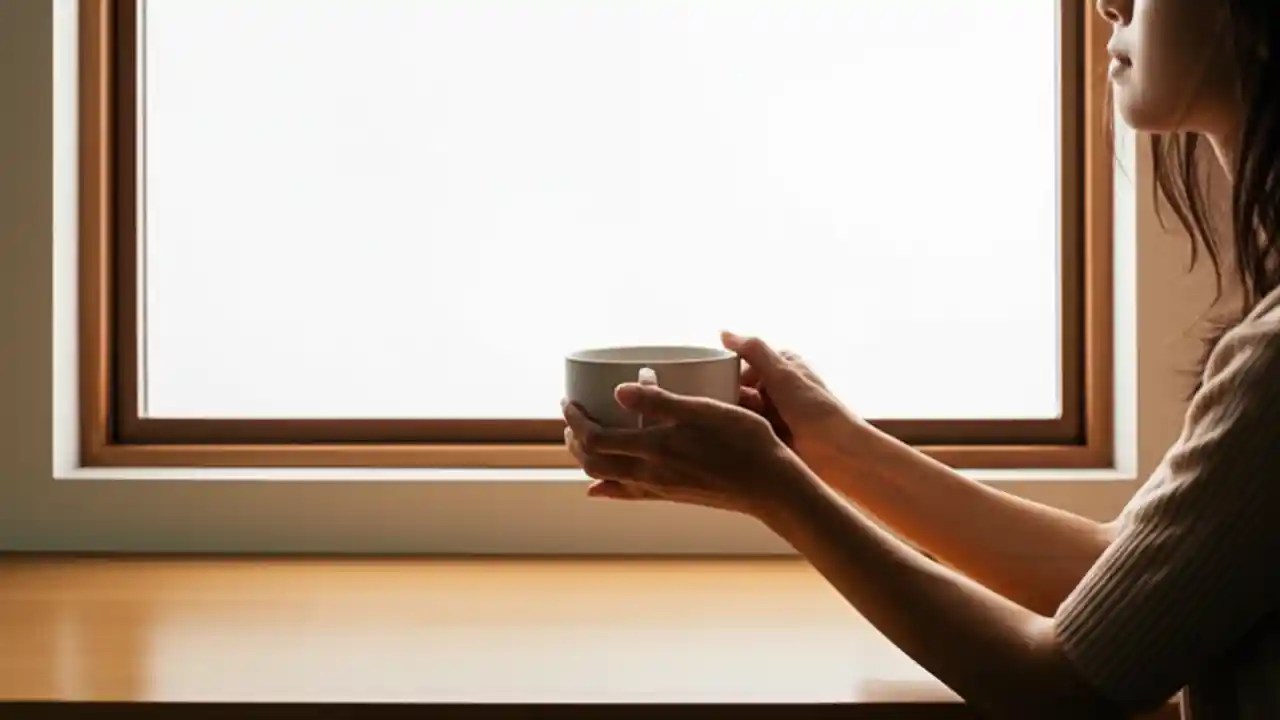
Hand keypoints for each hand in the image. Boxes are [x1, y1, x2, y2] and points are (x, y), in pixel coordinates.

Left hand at [561, 382, 808, 518]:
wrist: (770, 485)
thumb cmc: (743, 442)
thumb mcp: (703, 410)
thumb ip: (660, 401)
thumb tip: (618, 389)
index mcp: (653, 449)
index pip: (595, 439)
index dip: (574, 421)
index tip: (568, 402)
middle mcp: (649, 473)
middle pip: (593, 462)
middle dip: (574, 440)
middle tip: (572, 417)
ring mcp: (660, 488)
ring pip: (608, 478)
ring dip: (588, 459)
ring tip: (584, 440)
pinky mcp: (673, 495)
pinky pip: (629, 494)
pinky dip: (607, 489)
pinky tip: (599, 490)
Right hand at [721, 331, 866, 476]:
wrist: (836, 451)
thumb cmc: (812, 408)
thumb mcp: (781, 373)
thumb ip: (754, 351)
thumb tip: (723, 332)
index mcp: (785, 365)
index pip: (745, 364)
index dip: (733, 374)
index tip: (725, 386)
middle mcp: (781, 386)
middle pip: (743, 388)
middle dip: (737, 398)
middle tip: (742, 409)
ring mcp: (779, 412)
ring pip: (746, 410)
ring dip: (742, 417)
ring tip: (747, 425)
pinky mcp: (777, 435)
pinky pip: (753, 429)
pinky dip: (748, 432)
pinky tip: (745, 438)